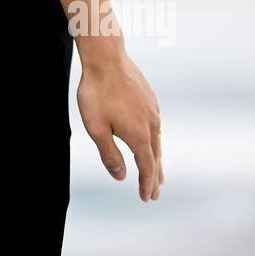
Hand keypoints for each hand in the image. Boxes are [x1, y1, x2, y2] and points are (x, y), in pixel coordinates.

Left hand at [77, 52, 162, 200]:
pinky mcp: (150, 99)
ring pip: (158, 141)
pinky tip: (150, 139)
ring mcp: (153, 110)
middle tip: (155, 193)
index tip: (147, 198)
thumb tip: (121, 177)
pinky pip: (155, 126)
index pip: (147, 168)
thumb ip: (109, 155)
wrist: (106, 58)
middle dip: (155, 177)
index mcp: (139, 136)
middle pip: (156, 157)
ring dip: (157, 159)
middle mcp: (151, 125)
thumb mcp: (96, 129)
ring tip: (157, 171)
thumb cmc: (97, 93)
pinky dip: (154, 140)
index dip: (147, 184)